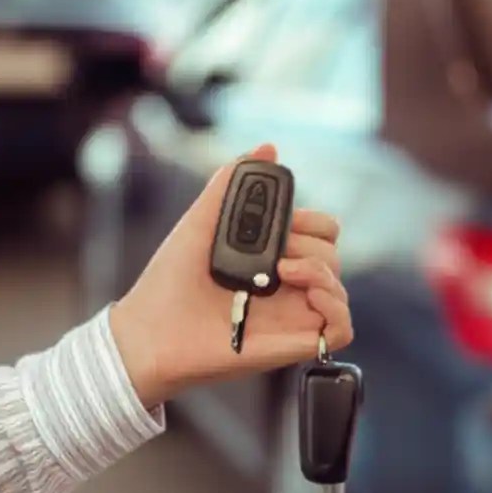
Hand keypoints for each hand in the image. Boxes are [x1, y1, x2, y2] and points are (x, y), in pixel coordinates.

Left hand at [108, 144, 351, 408]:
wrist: (150, 332)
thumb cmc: (169, 282)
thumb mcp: (200, 222)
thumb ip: (230, 184)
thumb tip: (268, 147)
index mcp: (269, 258)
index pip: (319, 232)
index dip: (313, 220)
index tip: (289, 219)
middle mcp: (285, 287)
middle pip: (333, 254)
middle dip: (313, 242)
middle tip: (277, 251)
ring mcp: (291, 316)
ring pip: (339, 288)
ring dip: (321, 270)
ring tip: (284, 271)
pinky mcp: (294, 344)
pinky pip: (341, 329)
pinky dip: (335, 306)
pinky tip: (308, 293)